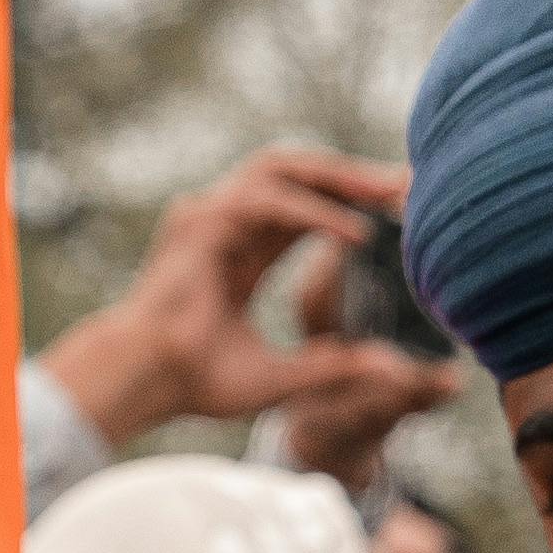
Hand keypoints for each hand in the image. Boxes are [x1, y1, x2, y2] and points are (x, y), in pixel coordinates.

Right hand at [35, 144, 448, 472]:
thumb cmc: (198, 382)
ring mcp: (210, 218)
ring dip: (337, 177)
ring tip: (386, 193)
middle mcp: (227, 226)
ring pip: (280, 169)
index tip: (398, 206)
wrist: (147, 383)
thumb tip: (389, 368)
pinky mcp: (202, 224)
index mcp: (242, 253)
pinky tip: (354, 232)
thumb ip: (334, 366)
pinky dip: (312, 211)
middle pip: (296, 174)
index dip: (349, 200)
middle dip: (351, 175)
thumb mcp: (284, 376)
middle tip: (405, 184)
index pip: (303, 207)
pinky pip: (265, 200)